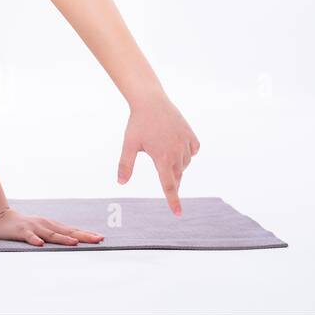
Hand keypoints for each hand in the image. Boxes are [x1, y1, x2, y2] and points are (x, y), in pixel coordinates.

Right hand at [0, 208, 104, 246]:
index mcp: (51, 225)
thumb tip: (76, 240)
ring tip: (75, 242)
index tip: (101, 238)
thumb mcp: (42, 229)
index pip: (72, 230)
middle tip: (98, 239)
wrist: (1, 218)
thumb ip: (56, 234)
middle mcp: (46, 225)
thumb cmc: (24, 226)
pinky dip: (35, 240)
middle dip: (83, 236)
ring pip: (51, 234)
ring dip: (63, 238)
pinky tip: (40, 244)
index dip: (87, 234)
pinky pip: (29, 236)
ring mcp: (34, 227)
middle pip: (67, 231)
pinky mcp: (21, 231)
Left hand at [118, 92, 200, 214]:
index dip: (173, 200)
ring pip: (185, 164)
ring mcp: (186, 143)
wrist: (150, 101)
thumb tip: (120, 183)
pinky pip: (193, 151)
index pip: (169, 185)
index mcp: (162, 158)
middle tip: (165, 177)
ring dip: (177, 165)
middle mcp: (177, 152)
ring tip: (164, 153)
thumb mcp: (128, 144)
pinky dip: (187, 153)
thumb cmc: (137, 123)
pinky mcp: (191, 135)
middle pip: (177, 175)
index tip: (178, 213)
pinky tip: (178, 147)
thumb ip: (125, 165)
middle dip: (172, 180)